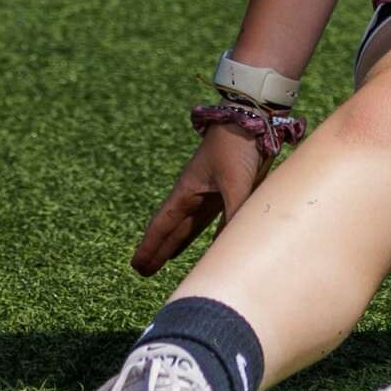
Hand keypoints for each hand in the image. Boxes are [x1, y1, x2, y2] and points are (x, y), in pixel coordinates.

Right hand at [131, 125, 273, 276]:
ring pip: (190, 225)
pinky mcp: (232, 190)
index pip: (163, 225)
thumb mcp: (235, 183)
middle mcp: (196, 194)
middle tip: (144, 271)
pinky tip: (211, 243)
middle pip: (172, 228)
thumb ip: (233, 215)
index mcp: (188, 191)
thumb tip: (231, 249)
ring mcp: (213, 192)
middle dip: (158, 250)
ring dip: (177, 243)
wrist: (254, 120)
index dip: (150, 247)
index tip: (137, 266)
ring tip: (166, 261)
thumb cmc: (236, 147)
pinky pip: (215, 220)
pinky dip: (207, 235)